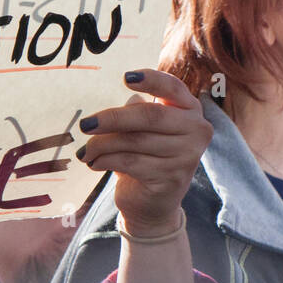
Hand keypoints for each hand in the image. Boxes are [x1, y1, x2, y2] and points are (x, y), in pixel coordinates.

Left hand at [76, 70, 211, 234]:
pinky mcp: (171, 178)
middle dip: (112, 118)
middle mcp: (197, 130)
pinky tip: (93, 162)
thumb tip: (113, 99)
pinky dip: (105, 160)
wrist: (153, 204)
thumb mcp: (141, 130)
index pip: (173, 88)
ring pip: (134, 141)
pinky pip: (130, 162)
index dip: (151, 80)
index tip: (125, 77)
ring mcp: (187, 156)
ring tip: (85, 151)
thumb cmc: (145, 156)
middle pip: (149, 116)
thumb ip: (134, 111)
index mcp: (190, 110)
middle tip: (85, 124)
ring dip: (102, 145)